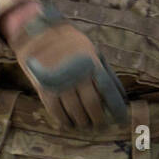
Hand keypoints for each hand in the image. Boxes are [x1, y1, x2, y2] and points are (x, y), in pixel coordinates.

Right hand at [5, 3, 127, 130]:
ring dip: (81, 121)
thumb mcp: (91, 50)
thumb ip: (104, 70)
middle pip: (92, 105)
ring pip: (74, 110)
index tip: (120, 119)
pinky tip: (68, 123)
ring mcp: (60, 82)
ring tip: (84, 125)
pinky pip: (56, 109)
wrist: (38, 33)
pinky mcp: (45, 87)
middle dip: (98, 119)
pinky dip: (63, 120)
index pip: (109, 92)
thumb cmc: (69, 42)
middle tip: (99, 125)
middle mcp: (78, 75)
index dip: (116, 108)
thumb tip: (119, 94)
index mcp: (92, 64)